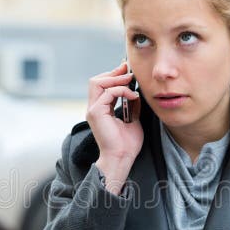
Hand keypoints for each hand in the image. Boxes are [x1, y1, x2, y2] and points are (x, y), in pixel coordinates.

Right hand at [87, 62, 143, 192]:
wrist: (122, 158)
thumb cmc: (127, 144)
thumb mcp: (133, 120)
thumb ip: (132, 105)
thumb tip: (135, 92)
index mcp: (100, 109)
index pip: (101, 86)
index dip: (114, 76)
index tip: (128, 71)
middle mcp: (94, 108)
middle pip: (96, 80)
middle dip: (113, 73)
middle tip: (129, 71)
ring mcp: (93, 110)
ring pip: (97, 82)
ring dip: (116, 79)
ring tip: (130, 80)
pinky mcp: (96, 113)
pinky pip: (108, 93)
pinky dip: (122, 91)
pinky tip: (133, 96)